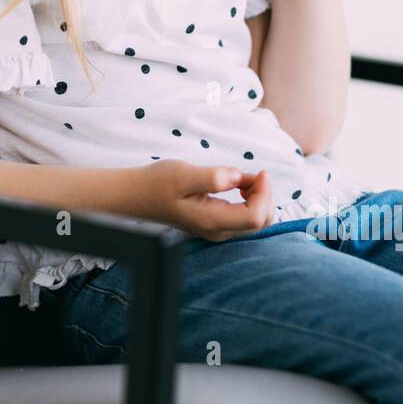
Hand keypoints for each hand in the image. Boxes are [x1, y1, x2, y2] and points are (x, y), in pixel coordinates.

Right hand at [137, 159, 275, 241]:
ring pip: (256, 220)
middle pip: (261, 221)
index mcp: (212, 221)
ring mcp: (217, 231)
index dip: (265, 193)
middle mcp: (218, 231)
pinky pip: (245, 217)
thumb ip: (212, 177)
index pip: (256, 217)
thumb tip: (238, 177)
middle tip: (253, 173)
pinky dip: (250, 199)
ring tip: (243, 178)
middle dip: (264, 195)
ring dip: (258, 197)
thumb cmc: (158, 183)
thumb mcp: (184, 174)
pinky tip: (238, 184)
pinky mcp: (216, 225)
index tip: (260, 171)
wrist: (137, 195)